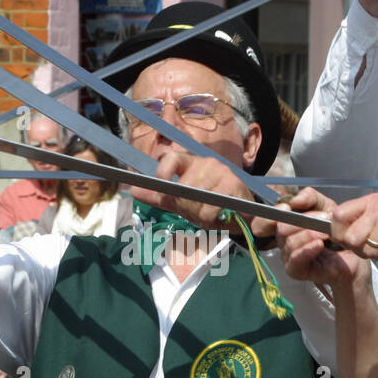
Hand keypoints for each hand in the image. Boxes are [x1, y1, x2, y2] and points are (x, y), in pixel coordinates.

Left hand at [130, 152, 276, 237]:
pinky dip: (213, 220)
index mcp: (191, 163)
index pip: (171, 158)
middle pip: (183, 189)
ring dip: (201, 217)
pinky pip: (211, 210)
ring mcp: (222, 172)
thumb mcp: (182, 202)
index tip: (162, 186)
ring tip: (212, 216)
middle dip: (187, 208)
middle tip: (198, 214)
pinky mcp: (234, 185)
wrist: (246, 214)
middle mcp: (207, 163)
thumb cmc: (211, 206)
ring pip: (197, 202)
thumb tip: (132, 190)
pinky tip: (222, 217)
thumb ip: (159, 197)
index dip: (162, 171)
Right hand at [276, 187, 367, 287]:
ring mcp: (288, 256)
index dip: (274, 214)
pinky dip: (307, 250)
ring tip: (326, 233)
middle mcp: (283, 240)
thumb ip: (310, 197)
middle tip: (323, 218)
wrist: (352, 252)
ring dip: (309, 234)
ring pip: (289, 242)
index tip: (288, 207)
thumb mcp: (325, 206)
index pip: (264, 220)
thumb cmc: (335, 230)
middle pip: (281, 228)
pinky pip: (295, 260)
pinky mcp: (296, 271)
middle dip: (302, 221)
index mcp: (285, 224)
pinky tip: (319, 245)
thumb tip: (295, 201)